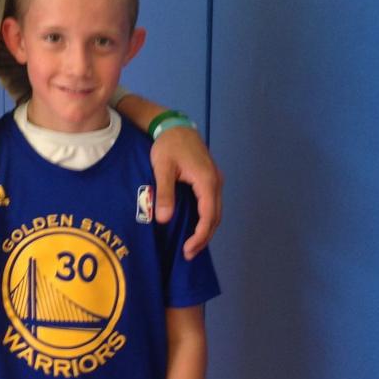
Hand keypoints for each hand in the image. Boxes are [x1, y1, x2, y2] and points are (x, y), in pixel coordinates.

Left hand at [149, 126, 222, 258]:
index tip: (188, 250)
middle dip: (204, 237)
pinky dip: (206, 218)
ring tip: (192, 244)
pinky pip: (211, 203)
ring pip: (215, 210)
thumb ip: (165, 194)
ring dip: (206, 228)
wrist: (174, 125)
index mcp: (207, 181)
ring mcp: (215, 179)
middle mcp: (216, 182)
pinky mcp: (209, 178)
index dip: (200, 236)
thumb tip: (163, 219)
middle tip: (189, 253)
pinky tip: (195, 226)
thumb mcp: (163, 169)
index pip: (208, 216)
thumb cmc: (167, 145)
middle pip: (215, 217)